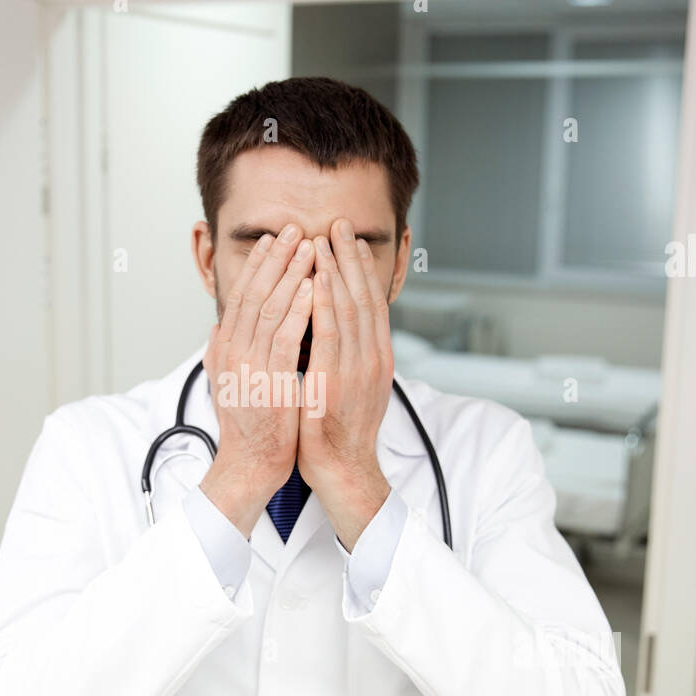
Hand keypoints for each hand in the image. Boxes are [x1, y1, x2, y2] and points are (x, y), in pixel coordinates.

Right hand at [200, 223, 315, 536]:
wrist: (251, 464)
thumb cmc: (250, 426)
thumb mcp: (228, 382)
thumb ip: (224, 353)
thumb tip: (219, 328)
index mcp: (224, 349)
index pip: (240, 296)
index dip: (258, 265)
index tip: (274, 240)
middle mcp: (232, 352)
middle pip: (254, 293)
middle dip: (276, 258)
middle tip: (294, 229)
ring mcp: (249, 366)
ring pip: (270, 308)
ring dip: (291, 274)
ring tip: (309, 247)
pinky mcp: (269, 382)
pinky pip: (286, 337)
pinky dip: (299, 309)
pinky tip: (313, 287)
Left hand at [297, 218, 393, 549]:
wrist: (343, 471)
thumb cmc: (338, 433)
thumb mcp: (349, 386)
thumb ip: (345, 355)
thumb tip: (334, 328)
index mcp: (376, 358)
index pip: (370, 303)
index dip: (360, 268)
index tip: (348, 240)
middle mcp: (372, 358)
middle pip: (364, 297)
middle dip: (350, 258)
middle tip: (339, 224)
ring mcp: (357, 370)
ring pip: (350, 308)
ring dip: (337, 270)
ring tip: (326, 239)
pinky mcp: (336, 382)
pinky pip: (331, 335)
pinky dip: (326, 304)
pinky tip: (319, 280)